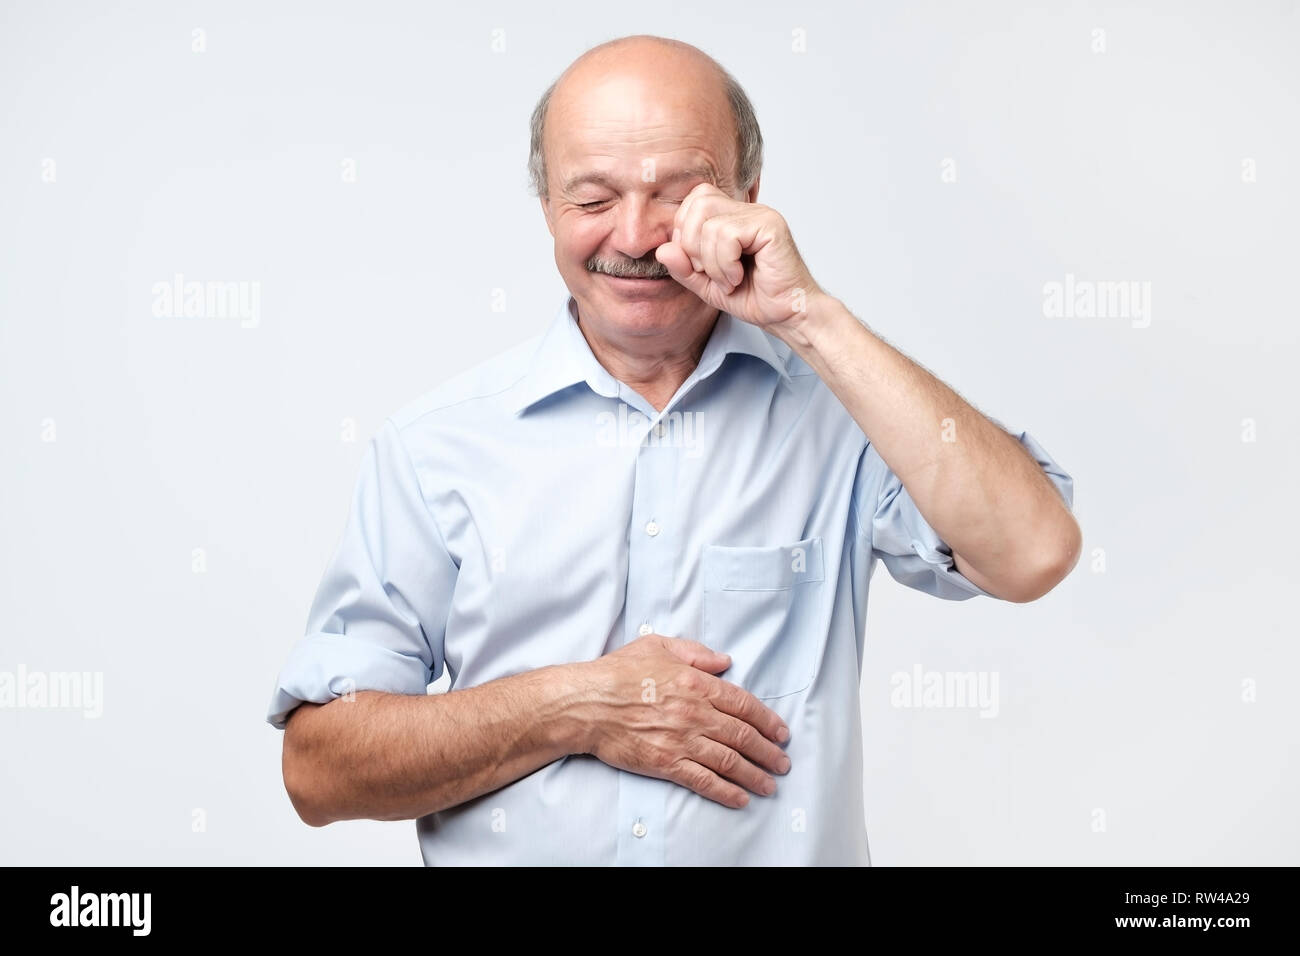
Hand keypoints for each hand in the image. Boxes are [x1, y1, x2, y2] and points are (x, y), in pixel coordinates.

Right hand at [569, 633, 791, 808]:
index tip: (781, 732)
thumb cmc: (618, 673)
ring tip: (770, 785)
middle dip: (768, 752)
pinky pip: (704, 780)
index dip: (767, 720)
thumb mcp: (658, 646)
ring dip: (755, 775)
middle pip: (743, 735)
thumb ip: (695, 652)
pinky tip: (740, 798)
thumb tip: (725, 661)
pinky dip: (726, 791)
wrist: (587, 703)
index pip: (744, 705)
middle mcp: (696, 713)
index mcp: (697, 683)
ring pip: (730, 761)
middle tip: (782, 763)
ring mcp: (682, 739)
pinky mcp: (666, 763)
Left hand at [654, 182, 823, 329]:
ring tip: (729, 280)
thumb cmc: (756, 298)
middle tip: (710, 272)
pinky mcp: (770, 226)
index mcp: (733, 216)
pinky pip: (728, 235)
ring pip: (710, 224)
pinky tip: (738, 277)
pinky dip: (725, 263)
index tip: (700, 265)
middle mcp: (747, 210)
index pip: (693, 201)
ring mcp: (761, 215)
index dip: (685, 233)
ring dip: (711, 262)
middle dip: (692, 244)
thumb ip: (684, 267)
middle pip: (698, 202)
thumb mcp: (707, 285)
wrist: (787, 315)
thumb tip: (662, 249)